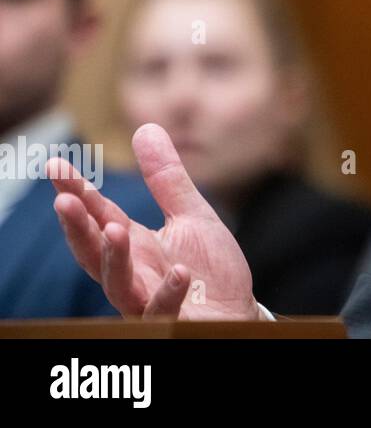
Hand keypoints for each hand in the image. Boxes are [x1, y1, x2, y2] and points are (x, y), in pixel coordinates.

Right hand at [47, 122, 259, 320]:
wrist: (237, 313)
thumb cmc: (210, 270)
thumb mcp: (192, 216)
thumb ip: (166, 180)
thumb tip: (146, 127)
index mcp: (136, 245)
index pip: (100, 216)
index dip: (78, 193)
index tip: (57, 166)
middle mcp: (133, 274)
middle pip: (94, 252)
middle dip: (77, 227)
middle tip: (63, 200)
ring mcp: (148, 300)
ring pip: (118, 285)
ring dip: (113, 258)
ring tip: (115, 227)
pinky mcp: (171, 322)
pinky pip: (162, 313)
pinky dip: (167, 294)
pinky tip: (179, 272)